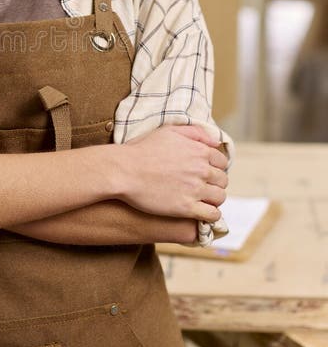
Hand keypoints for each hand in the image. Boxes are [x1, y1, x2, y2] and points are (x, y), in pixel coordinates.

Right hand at [111, 124, 228, 223]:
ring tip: (203, 200)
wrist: (124, 171)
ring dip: (213, 199)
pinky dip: (210, 215)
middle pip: (222, 180)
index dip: (215, 167)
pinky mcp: (186, 208)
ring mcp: (195, 190)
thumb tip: (215, 141)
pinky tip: (202, 213)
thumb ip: (194, 133)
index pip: (221, 162)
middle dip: (214, 183)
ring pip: (219, 197)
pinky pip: (211, 215)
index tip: (206, 172)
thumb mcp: (168, 131)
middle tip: (202, 186)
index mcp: (199, 151)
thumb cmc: (142, 150)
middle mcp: (201, 170)